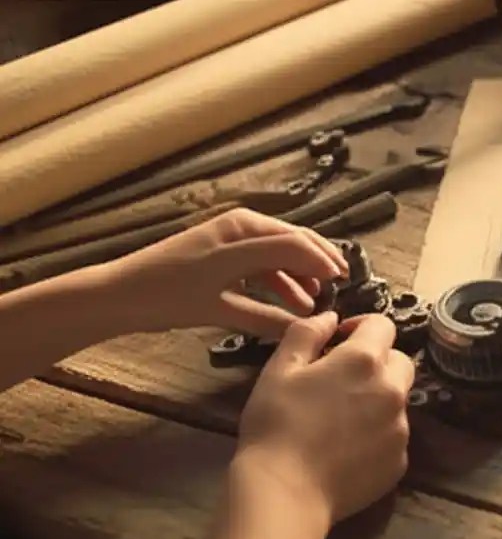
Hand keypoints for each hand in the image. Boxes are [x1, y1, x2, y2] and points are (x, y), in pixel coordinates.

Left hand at [96, 208, 347, 338]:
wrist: (118, 297)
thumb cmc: (167, 291)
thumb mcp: (222, 296)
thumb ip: (271, 302)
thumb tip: (314, 309)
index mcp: (245, 229)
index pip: (299, 240)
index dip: (324, 260)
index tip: (345, 283)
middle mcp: (242, 231)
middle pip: (293, 246)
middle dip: (317, 266)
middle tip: (341, 288)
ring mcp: (232, 247)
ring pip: (280, 261)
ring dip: (299, 280)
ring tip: (314, 305)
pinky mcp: (222, 264)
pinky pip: (263, 272)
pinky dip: (279, 287)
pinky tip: (289, 307)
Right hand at [234, 312, 415, 525]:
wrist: (285, 491)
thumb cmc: (275, 424)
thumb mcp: (280, 369)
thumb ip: (307, 333)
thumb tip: (331, 317)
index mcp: (365, 361)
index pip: (382, 325)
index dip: (361, 327)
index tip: (340, 340)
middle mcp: (393, 390)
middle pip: (400, 362)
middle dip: (377, 362)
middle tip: (342, 379)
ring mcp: (400, 428)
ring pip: (398, 400)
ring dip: (378, 399)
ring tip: (341, 418)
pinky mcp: (400, 461)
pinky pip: (394, 436)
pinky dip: (377, 434)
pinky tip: (347, 448)